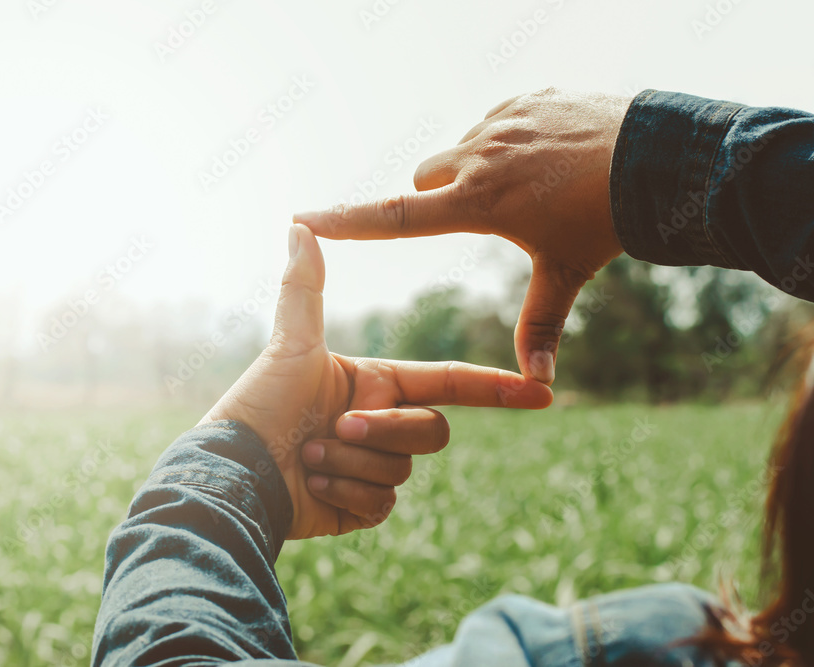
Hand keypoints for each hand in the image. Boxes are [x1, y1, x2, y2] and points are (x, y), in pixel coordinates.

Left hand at [201, 224, 552, 539]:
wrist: (233, 474)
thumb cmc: (258, 405)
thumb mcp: (288, 345)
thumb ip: (304, 287)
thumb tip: (298, 223)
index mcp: (374, 383)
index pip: (447, 381)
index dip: (494, 388)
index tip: (540, 392)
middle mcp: (379, 423)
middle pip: (431, 430)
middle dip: (387, 430)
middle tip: (337, 428)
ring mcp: (373, 467)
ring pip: (403, 469)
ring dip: (351, 462)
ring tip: (307, 457)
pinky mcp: (361, 507)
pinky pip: (383, 503)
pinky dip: (346, 494)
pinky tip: (311, 486)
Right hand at [294, 88, 632, 384]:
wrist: (658, 154)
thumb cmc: (605, 219)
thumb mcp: (566, 272)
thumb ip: (542, 326)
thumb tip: (538, 386)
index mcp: (477, 200)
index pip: (396, 214)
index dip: (347, 220)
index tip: (304, 216)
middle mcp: (478, 154)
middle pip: (426, 176)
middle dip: (438, 195)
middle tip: (482, 211)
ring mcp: (502, 120)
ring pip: (462, 148)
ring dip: (477, 167)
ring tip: (529, 184)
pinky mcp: (526, 98)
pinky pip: (496, 121)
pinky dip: (508, 140)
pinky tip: (548, 156)